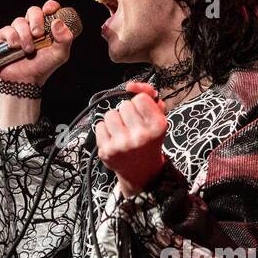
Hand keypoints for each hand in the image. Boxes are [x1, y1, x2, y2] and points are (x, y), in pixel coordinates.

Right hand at [0, 0, 73, 86]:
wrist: (26, 81)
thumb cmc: (43, 67)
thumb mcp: (60, 54)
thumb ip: (65, 38)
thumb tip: (58, 22)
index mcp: (46, 28)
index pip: (48, 9)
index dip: (50, 6)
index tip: (50, 10)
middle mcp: (31, 27)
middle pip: (33, 10)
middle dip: (36, 20)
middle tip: (38, 34)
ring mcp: (16, 31)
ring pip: (19, 21)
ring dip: (25, 36)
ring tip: (28, 50)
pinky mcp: (3, 38)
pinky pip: (6, 30)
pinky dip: (12, 38)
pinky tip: (16, 48)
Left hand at [95, 81, 168, 195]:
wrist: (142, 171)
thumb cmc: (149, 140)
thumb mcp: (158, 118)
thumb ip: (149, 95)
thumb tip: (131, 85)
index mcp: (157, 127)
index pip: (141, 98)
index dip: (140, 104)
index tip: (143, 115)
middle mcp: (140, 136)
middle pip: (125, 105)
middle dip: (127, 113)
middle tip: (133, 127)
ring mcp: (122, 144)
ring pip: (110, 114)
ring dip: (115, 120)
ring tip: (122, 132)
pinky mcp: (107, 150)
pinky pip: (99, 125)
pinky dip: (105, 130)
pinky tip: (114, 139)